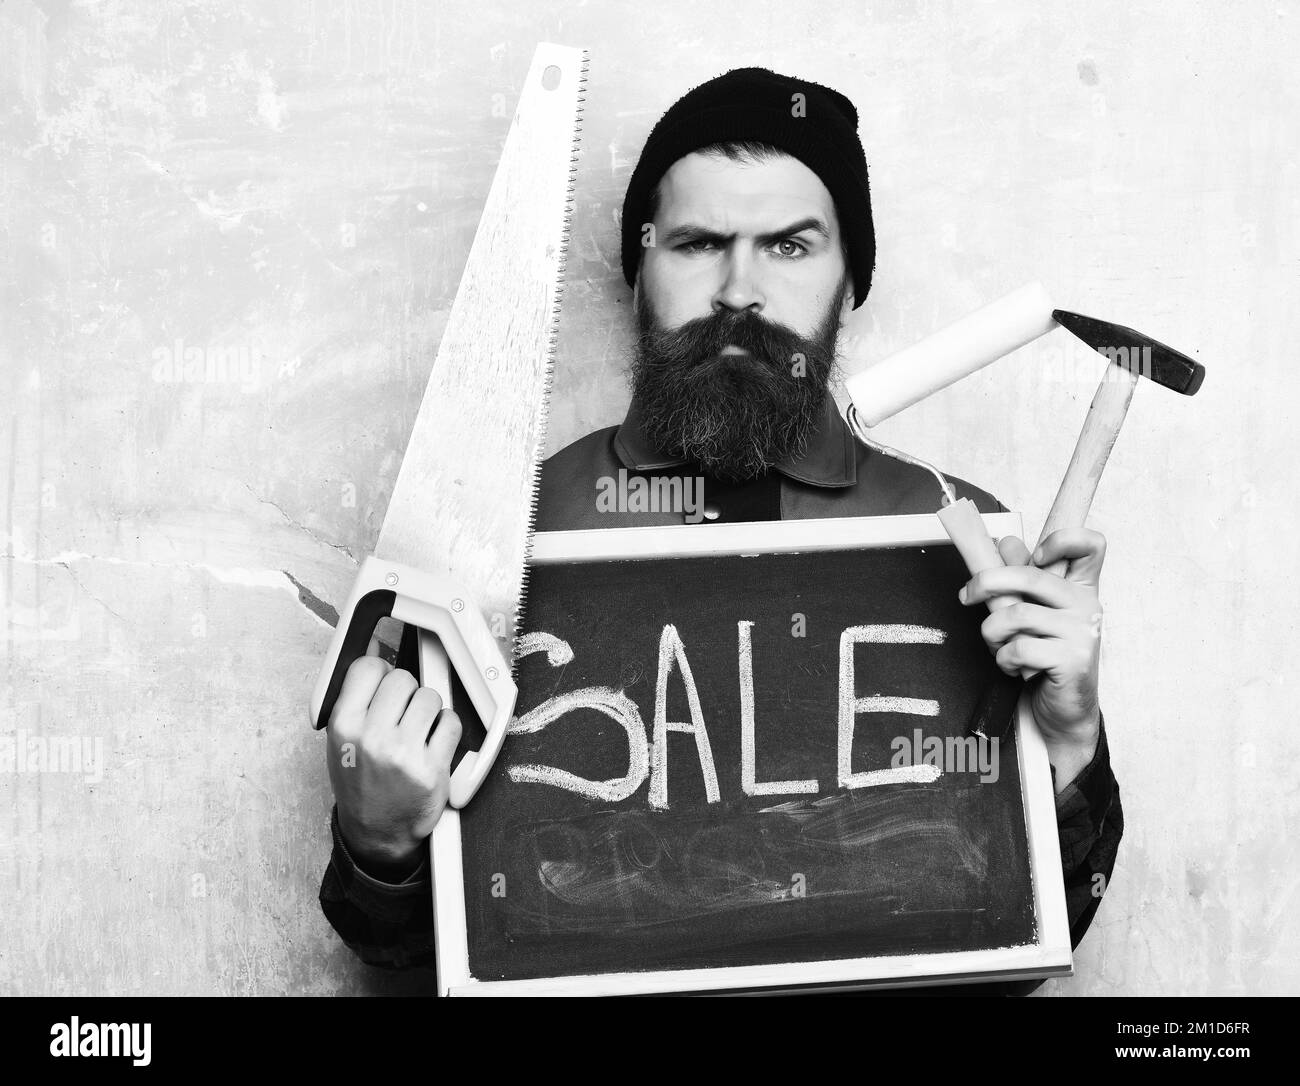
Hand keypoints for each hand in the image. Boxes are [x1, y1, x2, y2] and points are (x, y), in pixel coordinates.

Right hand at [325, 645, 461, 874]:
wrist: (376, 832)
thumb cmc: (360, 781)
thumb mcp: (343, 738)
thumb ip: (356, 695)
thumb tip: (374, 647)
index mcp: (343, 726)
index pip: (368, 667)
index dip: (380, 672)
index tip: (384, 685)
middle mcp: (372, 737)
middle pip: (403, 678)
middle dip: (406, 692)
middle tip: (402, 714)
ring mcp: (403, 753)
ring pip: (430, 697)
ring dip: (428, 709)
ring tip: (417, 730)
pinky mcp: (432, 767)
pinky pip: (450, 721)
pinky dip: (446, 728)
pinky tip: (432, 743)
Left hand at [959, 529, 1104, 766]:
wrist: (1063, 710)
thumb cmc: (1044, 658)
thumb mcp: (1032, 613)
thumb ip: (1021, 580)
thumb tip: (1007, 542)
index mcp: (1079, 587)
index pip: (1089, 544)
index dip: (1062, 539)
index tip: (1035, 554)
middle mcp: (1086, 604)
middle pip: (1029, 575)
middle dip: (986, 583)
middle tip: (967, 595)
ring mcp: (1083, 631)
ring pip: (1015, 615)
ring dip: (993, 633)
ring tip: (998, 645)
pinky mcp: (1073, 659)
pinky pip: (1019, 647)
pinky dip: (1004, 658)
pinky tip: (1013, 666)